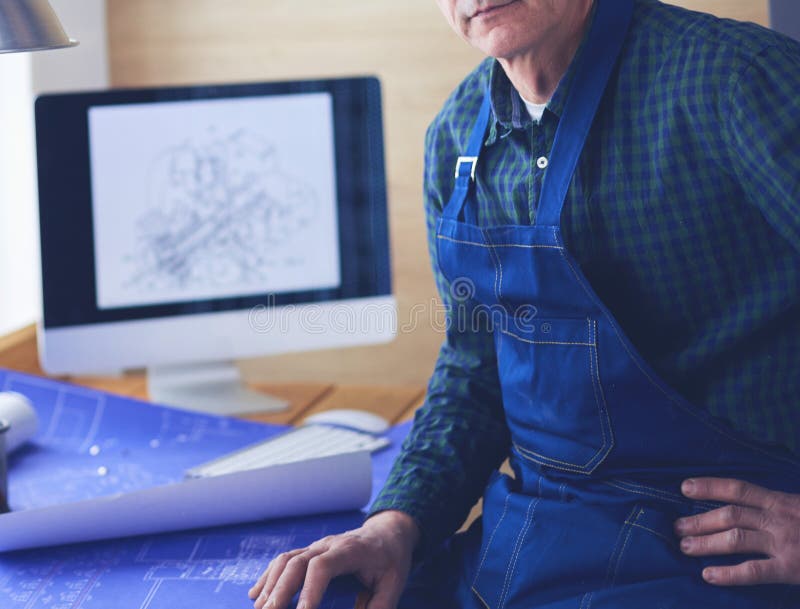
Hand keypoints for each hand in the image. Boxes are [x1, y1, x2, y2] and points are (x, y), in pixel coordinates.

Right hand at [248, 510, 418, 608]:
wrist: (387, 532)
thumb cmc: (391, 559)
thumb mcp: (394, 583)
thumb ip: (380, 606)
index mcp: (351, 551)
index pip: (323, 566)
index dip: (310, 590)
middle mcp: (329, 544)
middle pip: (297, 562)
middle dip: (280, 590)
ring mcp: (317, 546)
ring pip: (286, 559)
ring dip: (270, 584)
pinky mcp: (310, 550)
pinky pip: (284, 560)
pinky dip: (268, 577)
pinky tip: (256, 595)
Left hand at [675, 477, 799, 584]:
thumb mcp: (797, 508)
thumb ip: (772, 507)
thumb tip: (740, 506)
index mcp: (778, 502)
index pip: (738, 489)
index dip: (709, 487)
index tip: (685, 487)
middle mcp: (776, 519)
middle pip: (730, 515)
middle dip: (700, 520)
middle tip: (676, 527)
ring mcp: (782, 543)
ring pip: (736, 539)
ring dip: (706, 543)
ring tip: (684, 547)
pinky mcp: (789, 568)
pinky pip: (754, 570)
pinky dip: (729, 573)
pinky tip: (708, 575)